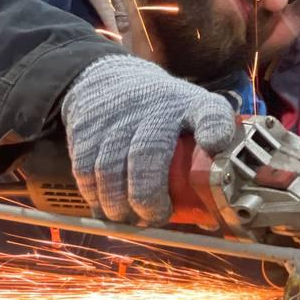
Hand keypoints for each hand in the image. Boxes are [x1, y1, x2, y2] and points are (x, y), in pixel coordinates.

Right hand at [60, 54, 236, 224]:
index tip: (213, 144)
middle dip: (148, 196)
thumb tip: (211, 214)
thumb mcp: (191, 115)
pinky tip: (105, 209)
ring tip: (129, 218)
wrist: (108, 80)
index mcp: (189, 106)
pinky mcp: (87, 130)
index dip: (214, 128)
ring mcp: (116, 119)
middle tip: (154, 218)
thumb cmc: (160, 111)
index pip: (209, 111)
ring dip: (119, 204)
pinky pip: (86, 171)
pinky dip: (95, 196)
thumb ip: (206, 161)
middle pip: (147, 154)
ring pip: (111, 170)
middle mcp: (153, 109)